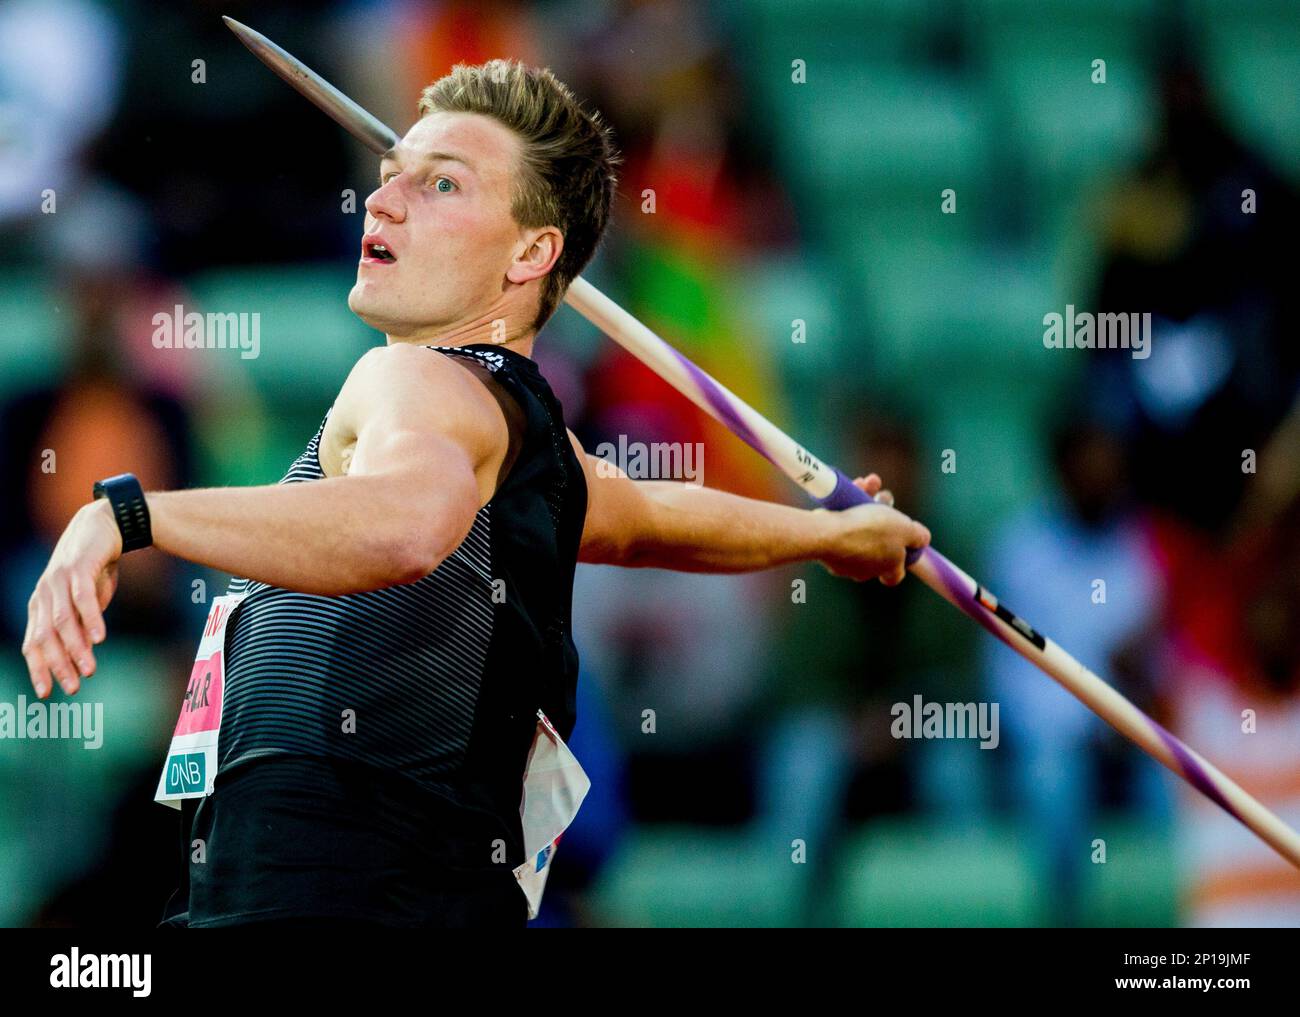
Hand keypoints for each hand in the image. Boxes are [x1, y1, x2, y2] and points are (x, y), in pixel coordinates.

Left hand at [23, 499, 122, 698]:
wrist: (102, 527)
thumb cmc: (93, 568)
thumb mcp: (84, 601)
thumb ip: (80, 625)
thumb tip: (84, 654)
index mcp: (40, 605)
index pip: (33, 643)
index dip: (38, 669)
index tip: (47, 694)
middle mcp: (43, 595)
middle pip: (46, 638)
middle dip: (58, 666)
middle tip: (74, 688)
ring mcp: (58, 581)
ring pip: (63, 623)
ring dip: (76, 649)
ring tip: (90, 670)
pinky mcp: (78, 569)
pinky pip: (82, 599)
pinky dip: (90, 620)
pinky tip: (101, 639)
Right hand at [814, 474, 929, 585]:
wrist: (825, 533)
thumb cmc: (867, 532)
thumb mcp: (904, 530)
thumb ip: (918, 536)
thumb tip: (923, 540)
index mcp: (885, 569)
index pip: (895, 575)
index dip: (901, 559)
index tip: (901, 543)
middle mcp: (863, 569)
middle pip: (878, 543)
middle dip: (883, 516)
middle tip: (883, 497)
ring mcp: (842, 559)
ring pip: (859, 529)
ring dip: (865, 503)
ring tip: (867, 482)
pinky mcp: (824, 545)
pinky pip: (840, 524)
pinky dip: (846, 505)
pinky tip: (851, 487)